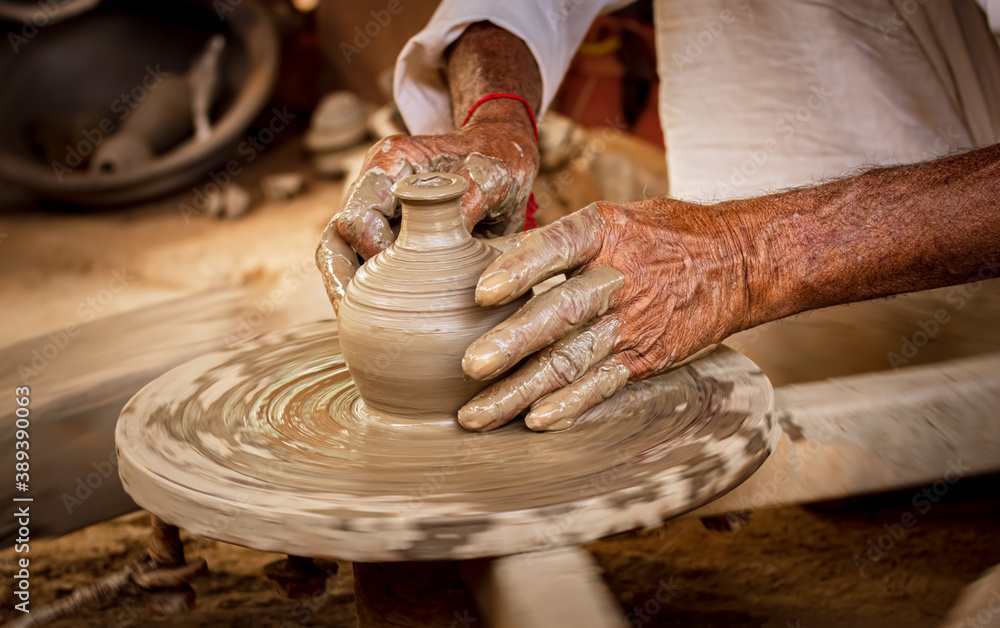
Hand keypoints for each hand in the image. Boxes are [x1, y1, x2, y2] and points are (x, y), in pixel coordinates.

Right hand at [315, 121, 538, 312]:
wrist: (504, 163)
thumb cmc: (498, 161)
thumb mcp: (494, 173)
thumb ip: (472, 196)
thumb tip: (450, 239)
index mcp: (391, 163)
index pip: (358, 211)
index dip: (370, 245)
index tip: (397, 267)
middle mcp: (374, 191)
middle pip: (336, 239)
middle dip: (339, 280)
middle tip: (352, 319)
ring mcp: (378, 220)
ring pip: (342, 261)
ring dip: (346, 296)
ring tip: (354, 331)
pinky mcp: (391, 246)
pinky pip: (368, 276)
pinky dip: (369, 302)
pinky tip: (380, 332)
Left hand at [458, 200, 753, 431]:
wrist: (739, 262)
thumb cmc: (660, 236)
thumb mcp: (615, 218)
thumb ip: (558, 242)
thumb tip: (488, 261)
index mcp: (606, 232)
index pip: (559, 246)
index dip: (520, 268)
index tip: (481, 293)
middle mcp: (620, 278)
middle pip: (564, 310)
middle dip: (514, 341)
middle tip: (470, 366)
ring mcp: (635, 323)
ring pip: (574, 359)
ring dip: (523, 389)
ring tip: (478, 414)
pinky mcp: (647, 357)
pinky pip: (604, 384)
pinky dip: (570, 405)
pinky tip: (535, 421)